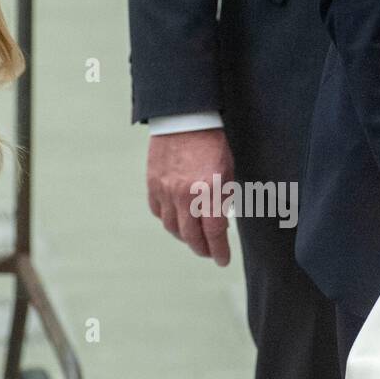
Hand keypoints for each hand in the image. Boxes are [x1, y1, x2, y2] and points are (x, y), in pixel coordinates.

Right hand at [146, 128, 233, 265]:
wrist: (184, 118)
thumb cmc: (212, 143)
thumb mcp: (227, 172)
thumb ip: (223, 200)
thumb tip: (220, 225)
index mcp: (208, 191)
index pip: (214, 233)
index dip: (219, 251)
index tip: (223, 259)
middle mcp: (185, 195)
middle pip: (191, 236)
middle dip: (202, 249)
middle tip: (209, 252)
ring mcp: (165, 190)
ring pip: (172, 227)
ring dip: (184, 237)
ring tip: (193, 237)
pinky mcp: (152, 184)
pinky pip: (158, 212)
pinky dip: (168, 220)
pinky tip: (177, 220)